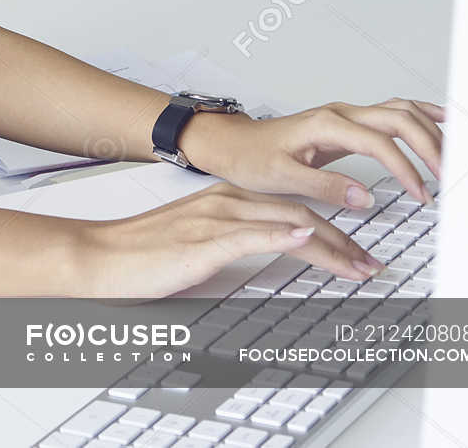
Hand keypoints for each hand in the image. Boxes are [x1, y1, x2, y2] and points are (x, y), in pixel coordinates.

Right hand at [74, 181, 381, 299]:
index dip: (330, 233)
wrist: (98, 254)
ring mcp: (213, 220)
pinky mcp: (202, 241)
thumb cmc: (138, 255)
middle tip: (369, 263)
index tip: (354, 254)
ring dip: (329, 245)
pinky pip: (251, 235)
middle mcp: (223, 204)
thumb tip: (264, 262)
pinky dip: (282, 235)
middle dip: (342, 241)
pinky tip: (304, 238)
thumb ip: (230, 247)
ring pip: (286, 224)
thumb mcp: (193, 245)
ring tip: (357, 264)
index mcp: (222, 202)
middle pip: (299, 215)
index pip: (290, 211)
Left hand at [177, 98, 445, 207]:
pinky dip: (418, 117)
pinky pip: (390, 115)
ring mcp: (344, 117)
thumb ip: (325, 186)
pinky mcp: (347, 125)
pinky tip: (438, 123)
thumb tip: (365, 197)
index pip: (380, 143)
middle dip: (429, 145)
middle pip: (398, 119)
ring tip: (452, 155)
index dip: (405, 169)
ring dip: (428, 130)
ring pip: (398, 111)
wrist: (231, 144)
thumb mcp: (281, 177)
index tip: (420, 194)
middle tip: (447, 176)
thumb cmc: (250, 157)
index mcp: (325, 125)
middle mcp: (339, 115)